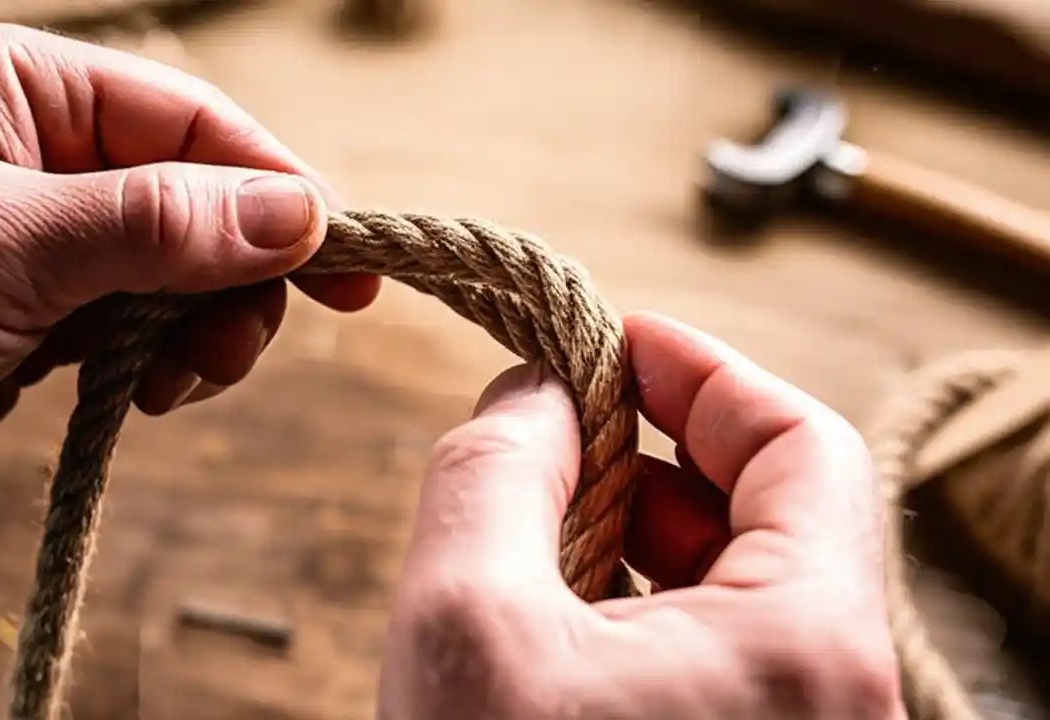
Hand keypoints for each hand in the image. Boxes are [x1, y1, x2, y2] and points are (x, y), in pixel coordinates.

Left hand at [0, 19, 379, 540]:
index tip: (347, 262)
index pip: (192, 125)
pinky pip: (135, 325)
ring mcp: (35, 240)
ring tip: (181, 383)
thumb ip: (155, 227)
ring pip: (175, 271)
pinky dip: (161, 360)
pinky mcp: (30, 317)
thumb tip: (298, 214)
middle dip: (235, 276)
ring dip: (202, 328)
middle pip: (196, 201)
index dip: (278, 191)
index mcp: (17, 90)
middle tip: (238, 350)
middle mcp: (34, 154)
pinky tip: (148, 395)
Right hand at [379, 313, 904, 718]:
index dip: (701, 371)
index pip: (799, 442)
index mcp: (807, 644)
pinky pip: (709, 657)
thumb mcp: (468, 621)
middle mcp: (833, 697)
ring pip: (733, 589)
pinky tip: (552, 614)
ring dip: (635, 532)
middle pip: (768, 513)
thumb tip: (530, 392)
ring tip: (536, 521)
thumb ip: (493, 470)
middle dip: (653, 452)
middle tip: (553, 423)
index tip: (613, 340)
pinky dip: (635, 609)